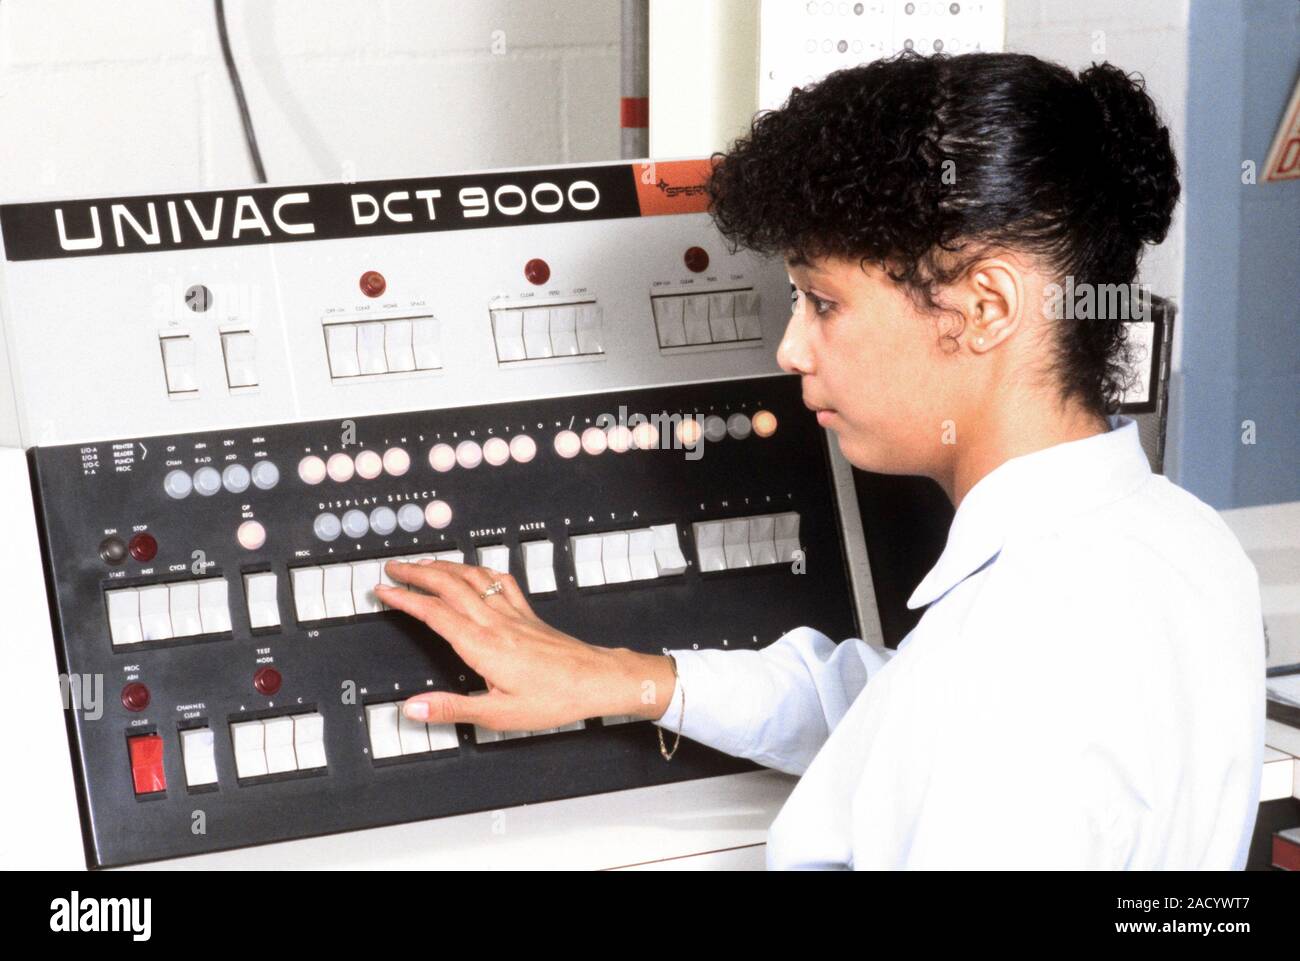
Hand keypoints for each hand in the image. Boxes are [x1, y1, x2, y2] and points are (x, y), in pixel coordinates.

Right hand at [374, 559, 675, 730]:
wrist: (596, 679)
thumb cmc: (554, 698)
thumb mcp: (498, 714)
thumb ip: (452, 708)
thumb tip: (413, 708)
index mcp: (482, 645)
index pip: (434, 613)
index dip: (404, 599)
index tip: (383, 590)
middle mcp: (495, 622)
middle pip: (449, 585)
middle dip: (417, 573)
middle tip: (393, 568)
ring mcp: (513, 614)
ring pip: (472, 578)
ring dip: (444, 567)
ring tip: (423, 564)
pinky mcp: (528, 614)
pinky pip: (500, 581)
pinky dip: (479, 570)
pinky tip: (475, 569)